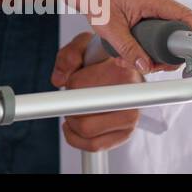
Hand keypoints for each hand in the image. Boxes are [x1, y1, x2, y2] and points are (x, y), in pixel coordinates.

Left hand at [51, 32, 141, 151]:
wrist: (126, 71)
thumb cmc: (102, 59)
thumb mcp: (84, 46)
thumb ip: (69, 56)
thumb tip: (59, 80)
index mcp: (122, 72)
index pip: (82, 87)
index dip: (71, 87)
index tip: (67, 87)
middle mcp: (130, 98)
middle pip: (84, 112)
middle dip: (69, 107)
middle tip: (71, 98)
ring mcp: (131, 119)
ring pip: (86, 131)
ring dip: (72, 121)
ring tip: (74, 108)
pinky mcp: (125, 134)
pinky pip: (93, 145)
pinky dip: (75, 137)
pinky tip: (73, 124)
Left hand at [91, 0, 191, 75]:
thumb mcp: (111, 29)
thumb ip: (128, 49)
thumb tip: (145, 66)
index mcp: (155, 0)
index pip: (187, 18)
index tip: (184, 57)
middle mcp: (160, 1)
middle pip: (178, 33)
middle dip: (164, 55)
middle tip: (149, 65)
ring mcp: (156, 7)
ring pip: (167, 36)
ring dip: (153, 53)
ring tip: (132, 59)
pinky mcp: (150, 13)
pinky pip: (158, 33)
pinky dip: (147, 45)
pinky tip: (132, 52)